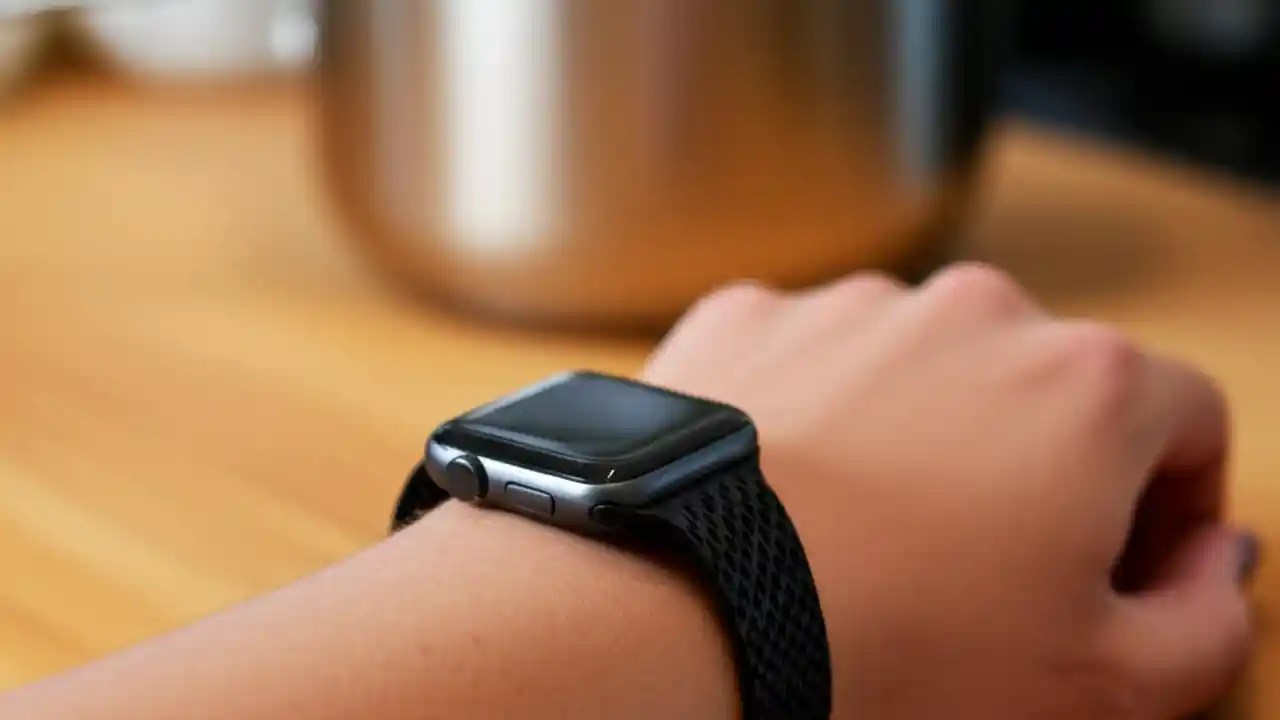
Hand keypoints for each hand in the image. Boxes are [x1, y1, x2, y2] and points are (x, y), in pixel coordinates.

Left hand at [644, 264, 1253, 718]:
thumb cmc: (892, 651)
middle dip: (1044, 465)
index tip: (1125, 558)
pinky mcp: (749, 318)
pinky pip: (814, 360)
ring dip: (926, 433)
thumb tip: (1206, 560)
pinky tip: (792, 495)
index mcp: (1085, 381)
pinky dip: (819, 414)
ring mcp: (848, 306)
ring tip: (873, 534)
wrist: (680, 612)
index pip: (1186, 416)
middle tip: (987, 565)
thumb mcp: (1102, 685)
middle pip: (1049, 383)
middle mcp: (970, 312)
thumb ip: (1203, 619)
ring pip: (926, 366)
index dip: (1171, 498)